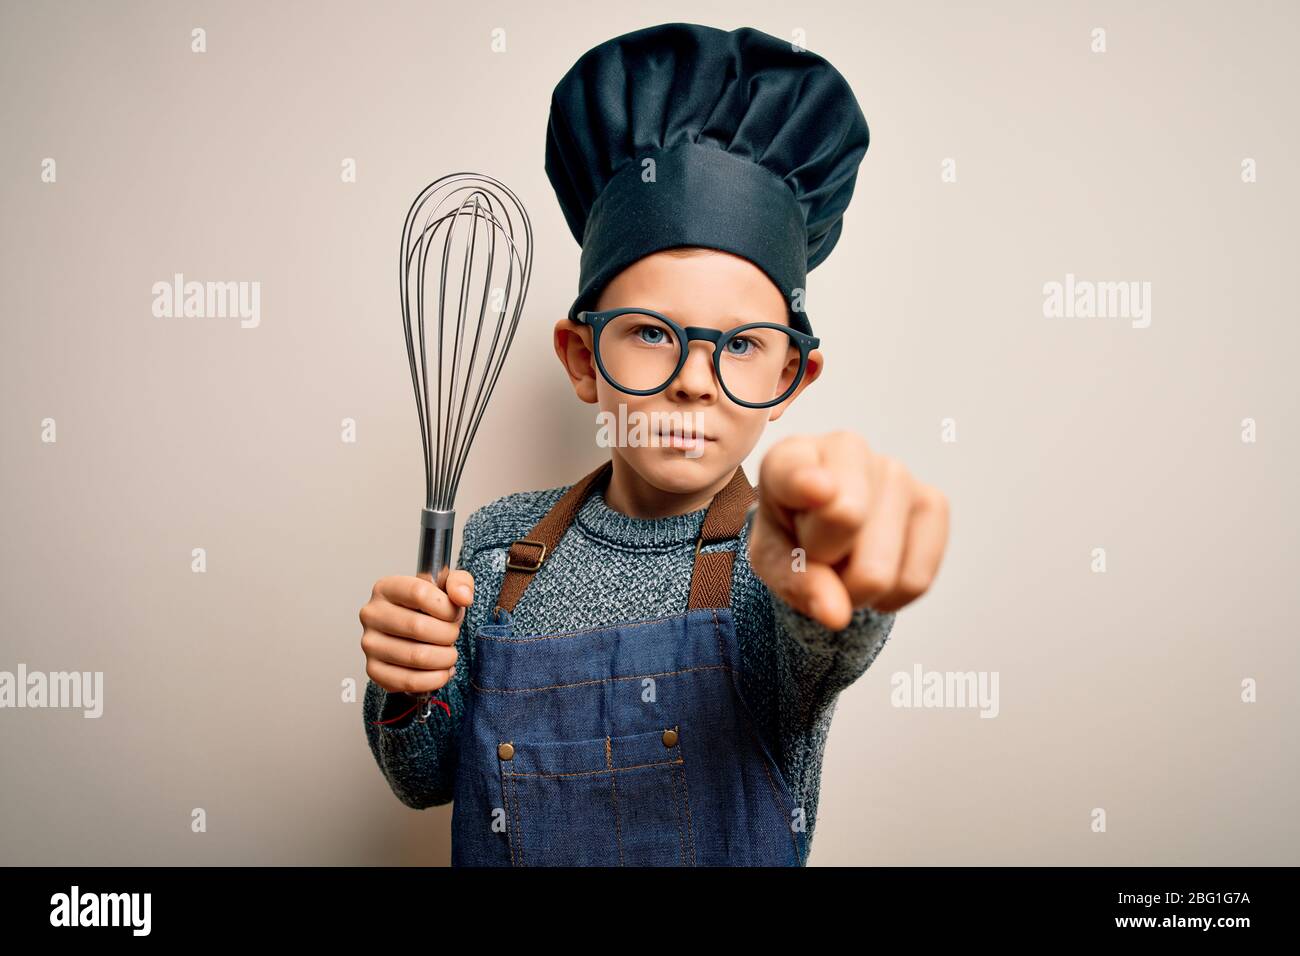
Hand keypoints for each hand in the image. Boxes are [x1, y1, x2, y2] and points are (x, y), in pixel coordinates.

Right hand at [359, 569, 474, 694]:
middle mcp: (372, 614)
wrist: (415, 632)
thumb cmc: (430, 608)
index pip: (418, 594)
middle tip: (452, 635)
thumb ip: (460, 583)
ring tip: (449, 653)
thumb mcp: (448, 586)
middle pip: (418, 627)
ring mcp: (370, 644)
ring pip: (417, 657)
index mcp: (386, 588)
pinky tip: (442, 671)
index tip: (454, 614)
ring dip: (445, 658)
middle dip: (448, 635)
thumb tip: (463, 597)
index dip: (446, 607)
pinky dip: (435, 679)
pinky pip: (409, 681)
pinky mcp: (374, 670)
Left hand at [748, 431, 947, 628]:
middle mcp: (848, 449)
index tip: (819, 491)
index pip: (798, 472)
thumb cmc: (793, 537)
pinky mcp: (933, 502)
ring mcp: (897, 472)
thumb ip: (797, 582)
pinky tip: (875, 567)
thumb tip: (838, 615)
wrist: (827, 532)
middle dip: (828, 566)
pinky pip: (916, 581)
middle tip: (820, 557)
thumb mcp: (774, 561)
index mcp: (790, 457)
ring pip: (881, 570)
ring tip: (845, 561)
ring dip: (857, 589)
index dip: (807, 484)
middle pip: (845, 526)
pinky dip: (890, 596)